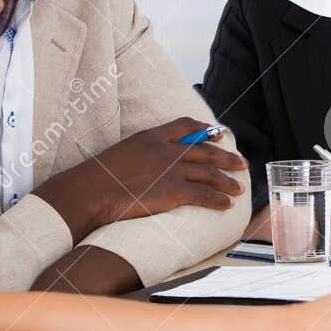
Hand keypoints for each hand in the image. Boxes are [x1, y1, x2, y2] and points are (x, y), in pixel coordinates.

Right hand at [34, 117, 246, 239]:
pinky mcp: (175, 191)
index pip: (185, 126)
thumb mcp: (120, 154)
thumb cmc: (96, 179)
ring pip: (210, 173)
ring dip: (228, 181)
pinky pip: (204, 194)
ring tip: (240, 187)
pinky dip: (218, 199)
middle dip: (226, 157)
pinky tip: (227, 204)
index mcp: (151, 137)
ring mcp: (172, 169)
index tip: (218, 134)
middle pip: (205, 151)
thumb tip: (146, 163)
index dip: (205, 129)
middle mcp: (165, 150)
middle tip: (241, 162)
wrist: (89, 192)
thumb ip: (140, 154)